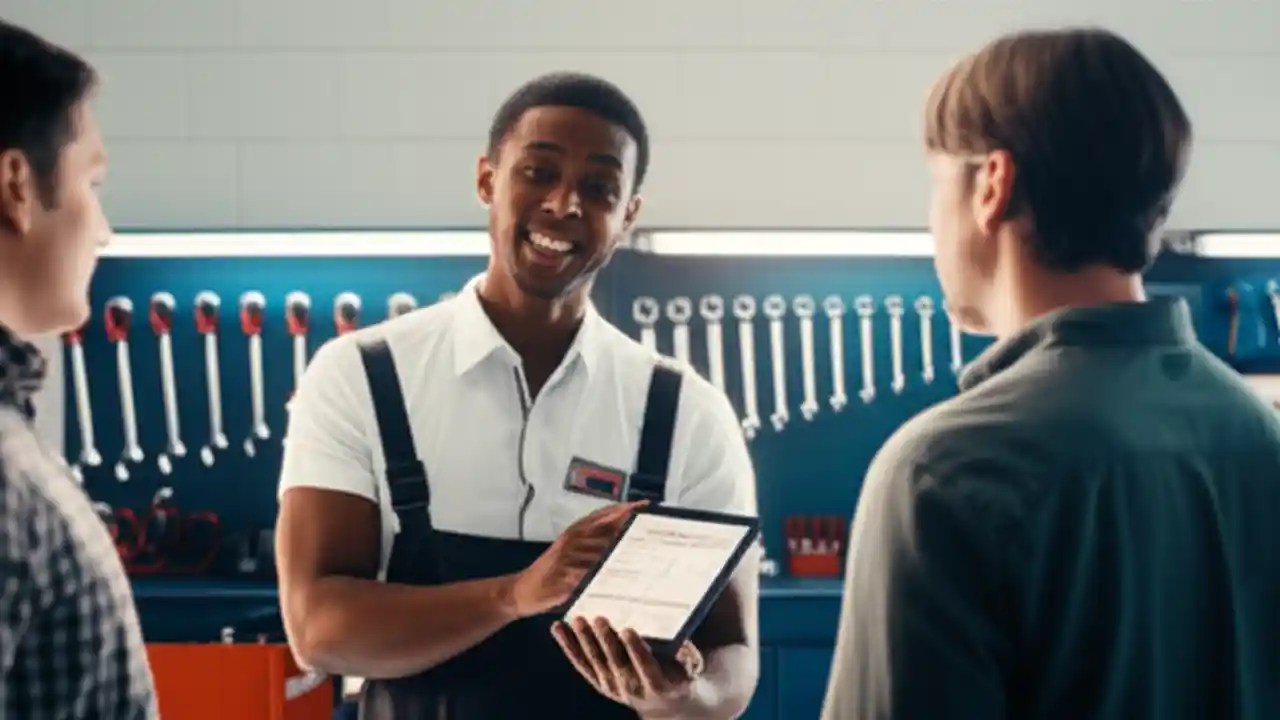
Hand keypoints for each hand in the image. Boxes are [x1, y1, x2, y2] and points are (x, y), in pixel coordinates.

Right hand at [509, 501, 645, 617]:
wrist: (521, 591)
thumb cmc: (552, 572)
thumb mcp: (569, 552)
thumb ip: (593, 544)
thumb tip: (624, 540)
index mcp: (574, 531)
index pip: (603, 516)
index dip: (624, 510)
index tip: (645, 506)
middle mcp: (571, 540)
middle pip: (607, 532)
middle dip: (630, 531)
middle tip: (654, 530)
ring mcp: (567, 559)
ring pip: (602, 554)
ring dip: (623, 555)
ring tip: (649, 557)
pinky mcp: (564, 578)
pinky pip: (589, 577)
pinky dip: (605, 578)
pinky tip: (622, 582)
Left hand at [552, 616, 703, 715]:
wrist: (662, 704)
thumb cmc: (678, 675)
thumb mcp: (689, 667)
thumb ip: (686, 654)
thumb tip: (681, 634)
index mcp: (656, 685)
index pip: (645, 666)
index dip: (636, 649)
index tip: (630, 630)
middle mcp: (630, 688)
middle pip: (616, 663)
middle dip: (607, 640)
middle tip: (600, 619)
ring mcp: (611, 685)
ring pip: (595, 662)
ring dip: (585, 640)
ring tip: (578, 619)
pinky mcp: (597, 680)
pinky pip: (580, 662)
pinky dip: (568, 645)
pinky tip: (558, 628)